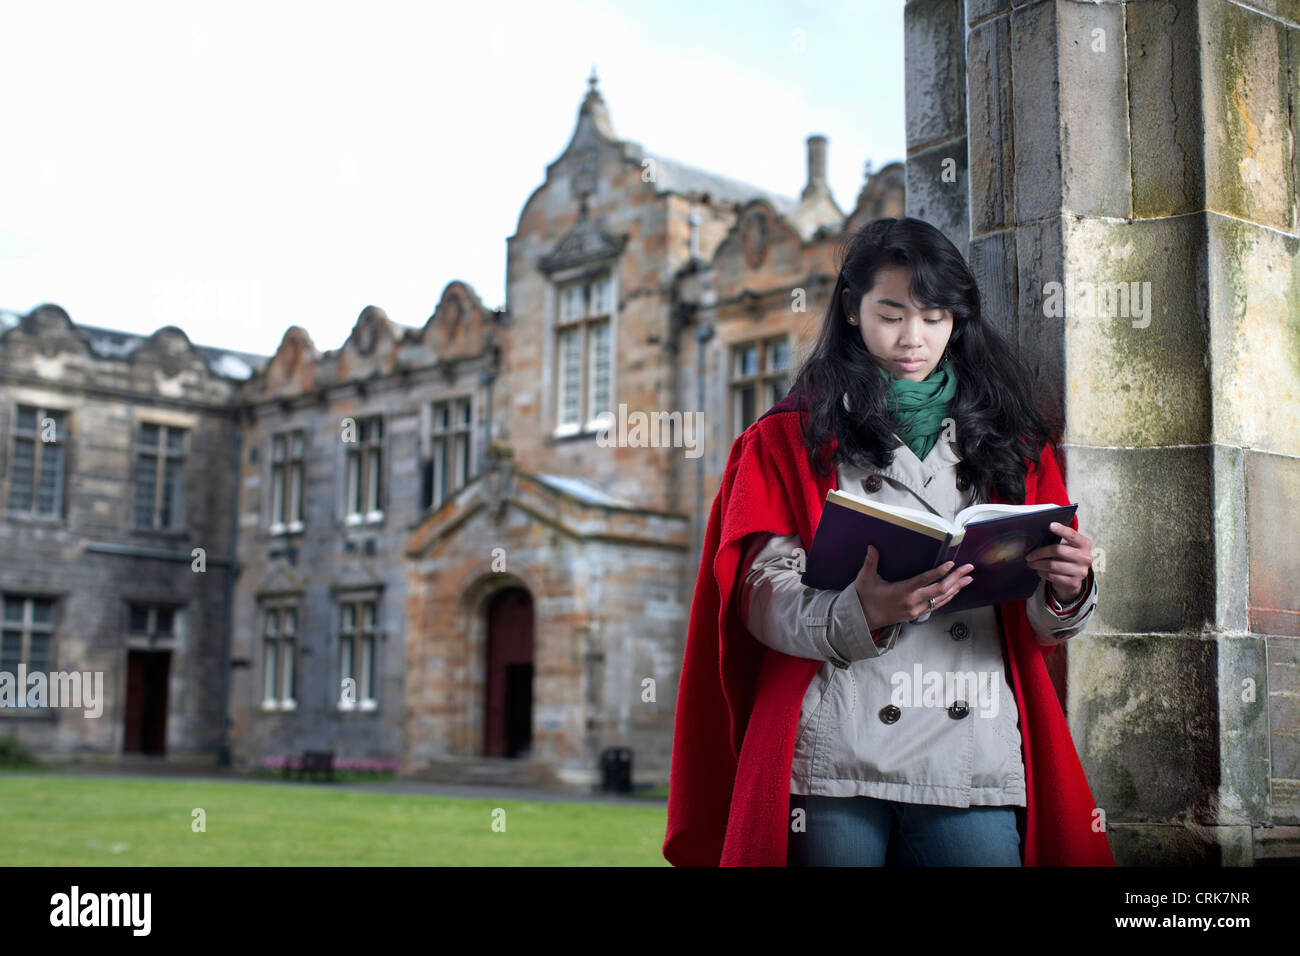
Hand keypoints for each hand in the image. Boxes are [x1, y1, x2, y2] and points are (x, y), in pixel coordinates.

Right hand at [853, 546, 973, 627]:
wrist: (864, 620)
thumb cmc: (865, 598)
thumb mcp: (865, 579)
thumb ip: (870, 562)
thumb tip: (871, 546)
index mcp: (902, 591)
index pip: (925, 580)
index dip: (940, 572)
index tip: (951, 563)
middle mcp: (912, 601)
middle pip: (940, 590)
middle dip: (956, 578)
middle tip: (968, 568)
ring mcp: (916, 610)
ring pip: (941, 599)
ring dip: (956, 588)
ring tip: (968, 578)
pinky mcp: (916, 615)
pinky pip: (936, 605)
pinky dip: (948, 597)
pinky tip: (955, 591)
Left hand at [1026, 521, 1091, 603]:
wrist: (1073, 580)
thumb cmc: (1066, 558)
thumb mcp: (1067, 547)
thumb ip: (1058, 540)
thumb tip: (1035, 536)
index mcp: (1084, 544)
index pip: (1072, 535)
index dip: (1061, 530)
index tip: (1050, 525)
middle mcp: (1085, 557)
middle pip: (1058, 550)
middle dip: (1040, 553)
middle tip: (1029, 556)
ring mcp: (1081, 571)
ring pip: (1053, 565)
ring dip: (1038, 564)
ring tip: (1031, 563)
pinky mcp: (1073, 583)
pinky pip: (1052, 576)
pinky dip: (1042, 573)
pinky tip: (1039, 571)